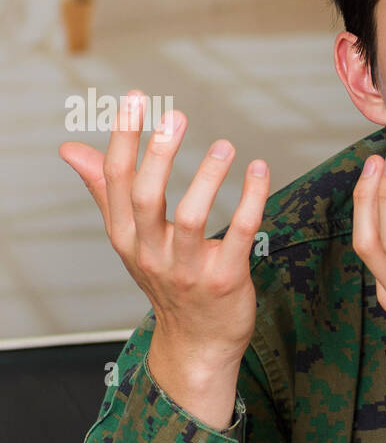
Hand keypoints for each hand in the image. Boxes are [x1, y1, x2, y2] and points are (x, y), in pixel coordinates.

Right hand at [59, 90, 269, 362]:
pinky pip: (240, 234)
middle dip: (158, 154)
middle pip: (146, 198)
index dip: (124, 138)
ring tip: (225, 146)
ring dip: (208, 177)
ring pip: (193, 218)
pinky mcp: (226, 280)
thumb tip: (70, 149)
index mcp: (127, 237)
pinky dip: (251, 200)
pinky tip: (258, 170)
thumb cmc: (166, 282)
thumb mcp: (130, 240)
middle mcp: (152, 253)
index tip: (136, 99)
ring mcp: (188, 269)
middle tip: (175, 116)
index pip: (116, 181)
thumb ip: (105, 191)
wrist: (197, 343)